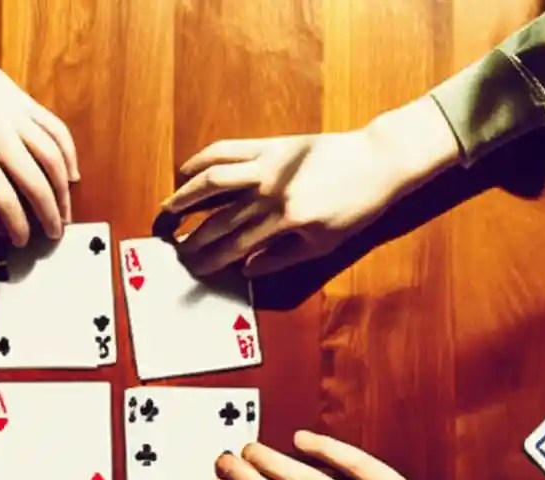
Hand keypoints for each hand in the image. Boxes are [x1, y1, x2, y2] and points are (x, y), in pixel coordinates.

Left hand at [0, 50, 77, 246]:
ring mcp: (18, 119)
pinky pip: (57, 131)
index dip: (18, 226)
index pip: (4, 200)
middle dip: (49, 214)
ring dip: (64, 190)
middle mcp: (0, 138)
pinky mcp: (29, 104)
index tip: (24, 241)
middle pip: (35, 183)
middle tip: (56, 233)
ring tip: (65, 211)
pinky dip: (69, 155)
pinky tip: (72, 175)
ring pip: (53, 159)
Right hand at [161, 97, 459, 276]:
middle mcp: (272, 193)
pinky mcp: (269, 145)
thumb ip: (283, 258)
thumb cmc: (355, 208)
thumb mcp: (325, 244)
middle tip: (174, 250)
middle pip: (219, 219)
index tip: (191, 269)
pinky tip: (186, 172)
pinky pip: (227, 150)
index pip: (235, 245)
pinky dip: (202, 160)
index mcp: (287, 222)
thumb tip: (246, 269)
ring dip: (184, 196)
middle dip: (192, 238)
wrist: (378, 162)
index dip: (210, 259)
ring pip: (213, 180)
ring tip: (166, 211)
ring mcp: (268, 166)